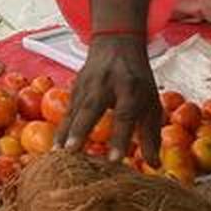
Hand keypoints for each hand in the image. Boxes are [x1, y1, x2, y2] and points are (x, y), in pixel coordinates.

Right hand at [54, 35, 163, 165]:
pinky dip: (61, 128)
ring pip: (74, 109)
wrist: (117, 45)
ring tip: (57, 155)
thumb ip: (151, 135)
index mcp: (131, 88)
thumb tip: (154, 166)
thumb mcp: (151, 103)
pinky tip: (55, 146)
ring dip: (65, 132)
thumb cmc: (137, 79)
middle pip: (91, 107)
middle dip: (81, 129)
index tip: (113, 161)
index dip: (119, 138)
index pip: (124, 115)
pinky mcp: (74, 86)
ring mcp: (87, 84)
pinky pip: (67, 109)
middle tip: (71, 152)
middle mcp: (107, 84)